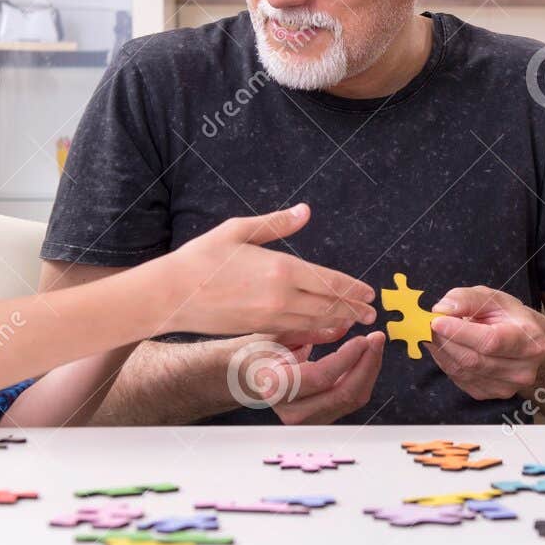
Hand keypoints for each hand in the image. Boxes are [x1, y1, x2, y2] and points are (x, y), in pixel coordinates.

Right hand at [161, 204, 375, 336]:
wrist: (171, 294)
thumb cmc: (202, 257)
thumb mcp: (238, 230)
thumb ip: (276, 223)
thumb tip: (305, 211)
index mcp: (280, 268)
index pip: (328, 280)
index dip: (353, 288)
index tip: (370, 292)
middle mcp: (281, 296)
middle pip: (328, 304)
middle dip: (353, 308)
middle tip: (373, 313)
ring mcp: (271, 317)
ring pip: (316, 322)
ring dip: (339, 321)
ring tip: (355, 321)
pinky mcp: (259, 330)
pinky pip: (298, 333)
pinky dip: (317, 332)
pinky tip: (326, 331)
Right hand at [231, 330, 385, 424]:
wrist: (247, 378)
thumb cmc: (260, 352)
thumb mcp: (279, 333)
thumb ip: (312, 329)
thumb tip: (346, 323)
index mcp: (276, 387)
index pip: (321, 377)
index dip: (348, 358)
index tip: (363, 338)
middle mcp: (292, 411)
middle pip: (343, 393)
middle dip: (367, 364)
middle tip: (377, 338)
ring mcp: (308, 420)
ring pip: (352, 399)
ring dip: (369, 370)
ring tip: (373, 345)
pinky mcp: (320, 420)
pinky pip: (350, 401)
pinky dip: (362, 378)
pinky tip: (365, 358)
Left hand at [427, 286, 544, 401]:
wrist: (525, 342)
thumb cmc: (509, 318)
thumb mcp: (493, 298)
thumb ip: (468, 299)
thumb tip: (443, 309)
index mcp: (530, 341)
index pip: (491, 341)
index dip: (460, 333)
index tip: (437, 321)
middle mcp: (522, 370)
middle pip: (473, 359)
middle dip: (445, 340)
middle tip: (427, 324)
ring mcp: (506, 386)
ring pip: (462, 370)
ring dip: (442, 351)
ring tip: (435, 333)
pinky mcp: (489, 394)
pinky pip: (459, 379)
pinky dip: (446, 362)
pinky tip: (445, 347)